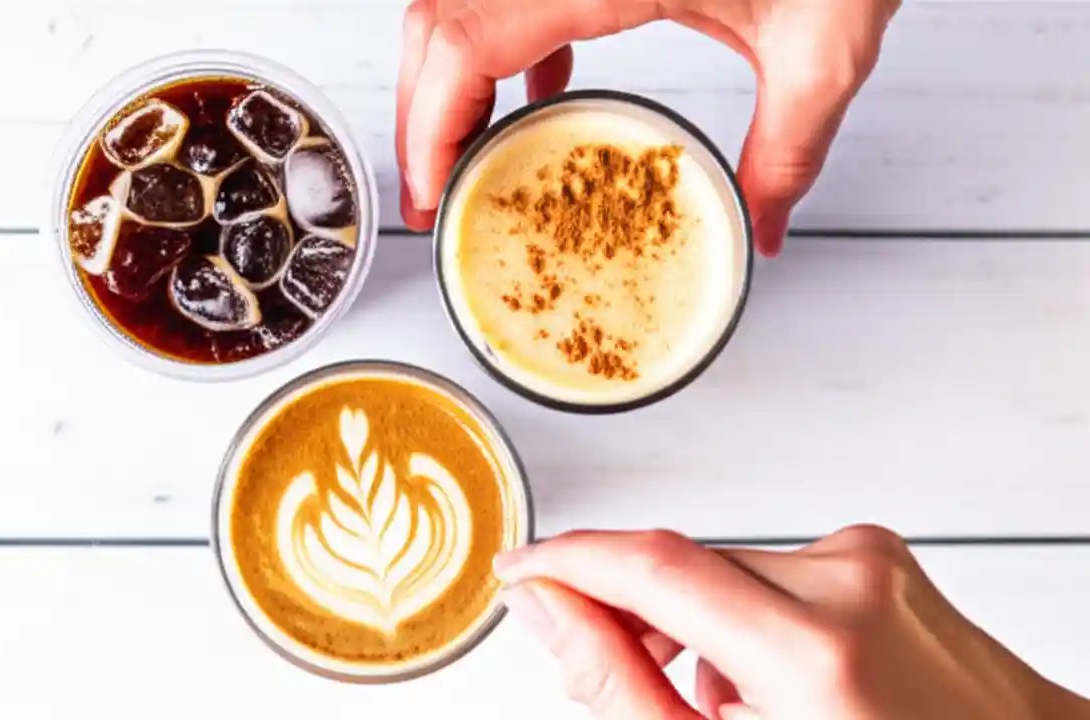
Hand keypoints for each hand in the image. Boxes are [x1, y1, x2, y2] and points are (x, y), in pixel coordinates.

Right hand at [396, 0, 900, 255]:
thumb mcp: (824, 47)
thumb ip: (787, 150)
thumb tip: (759, 227)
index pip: (465, 41)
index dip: (428, 124)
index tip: (431, 192)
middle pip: (438, 19)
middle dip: (422, 112)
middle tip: (434, 190)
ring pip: (460, 2)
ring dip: (450, 77)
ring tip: (468, 151)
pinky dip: (500, 43)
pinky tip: (538, 90)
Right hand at [494, 525, 1089, 719]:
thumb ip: (622, 688)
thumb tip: (549, 607)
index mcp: (817, 654)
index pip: (652, 564)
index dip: (568, 560)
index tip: (521, 569)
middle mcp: (852, 584)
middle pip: (685, 566)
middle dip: (635, 613)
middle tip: (624, 678)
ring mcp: (876, 563)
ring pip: (726, 567)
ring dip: (696, 622)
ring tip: (716, 702)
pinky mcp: (885, 555)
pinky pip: (776, 568)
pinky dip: (749, 616)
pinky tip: (766, 678)